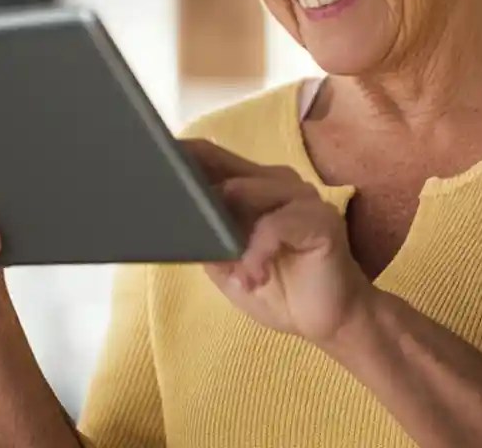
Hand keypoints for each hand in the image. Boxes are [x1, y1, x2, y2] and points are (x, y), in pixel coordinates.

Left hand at [181, 139, 376, 344]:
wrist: (332, 322)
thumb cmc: (280, 290)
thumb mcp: (229, 266)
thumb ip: (208, 237)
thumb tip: (175, 220)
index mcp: (255, 186)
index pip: (212, 158)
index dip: (182, 160)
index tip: (149, 165)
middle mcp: (279, 182)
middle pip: (224, 169)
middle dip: (198, 196)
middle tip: (185, 227)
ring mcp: (302, 197)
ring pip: (245, 193)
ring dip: (232, 242)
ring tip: (240, 276)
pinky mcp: (320, 219)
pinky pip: (274, 226)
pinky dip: (257, 254)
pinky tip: (257, 276)